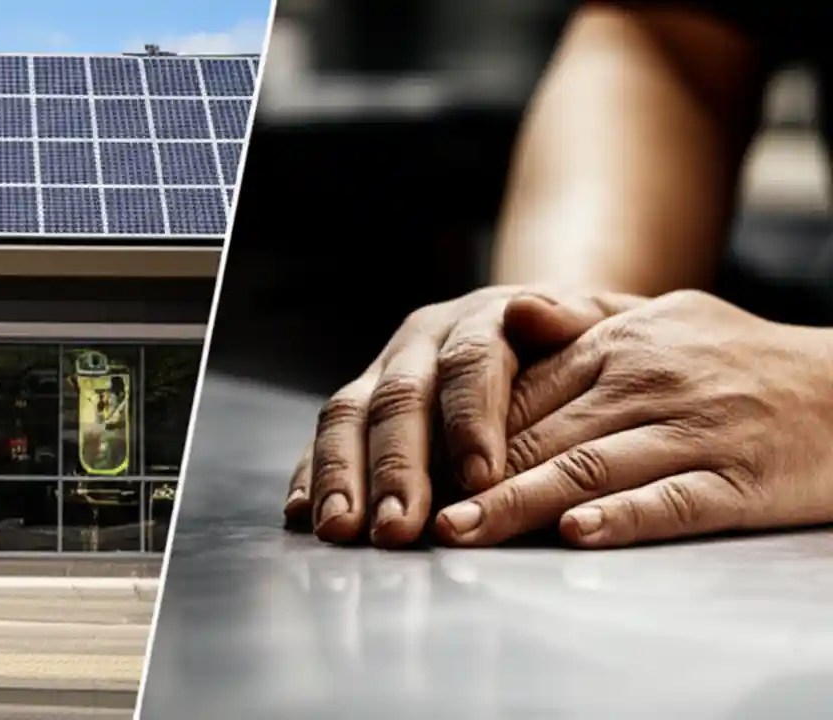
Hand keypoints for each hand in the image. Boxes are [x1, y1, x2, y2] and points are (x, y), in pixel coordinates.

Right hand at [284, 286, 643, 547]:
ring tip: (341, 529)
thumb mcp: (599, 321)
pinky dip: (311, 474)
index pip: (471, 362)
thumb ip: (574, 318)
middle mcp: (422, 343)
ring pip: (348, 413)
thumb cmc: (579, 344)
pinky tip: (303, 514)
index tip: (481, 479)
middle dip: (395, 466)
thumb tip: (533, 310)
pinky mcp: (358, 407)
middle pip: (398, 396)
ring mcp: (382, 373)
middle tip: (399, 527)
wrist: (536, 326)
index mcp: (480, 320)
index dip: (471, 419)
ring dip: (341, 474)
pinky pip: (323, 436)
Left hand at [435, 289, 832, 547]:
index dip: (459, 436)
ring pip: (590, 468)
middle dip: (470, 478)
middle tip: (411, 512)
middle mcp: (648, 380)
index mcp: (618, 343)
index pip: (519, 391)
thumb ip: (580, 323)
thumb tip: (507, 312)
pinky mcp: (739, 480)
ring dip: (520, 503)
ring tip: (464, 531)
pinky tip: (579, 534)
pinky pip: (672, 500)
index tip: (409, 468)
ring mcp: (695, 430)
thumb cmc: (738, 364)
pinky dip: (623, 517)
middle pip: (540, 434)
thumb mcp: (658, 320)